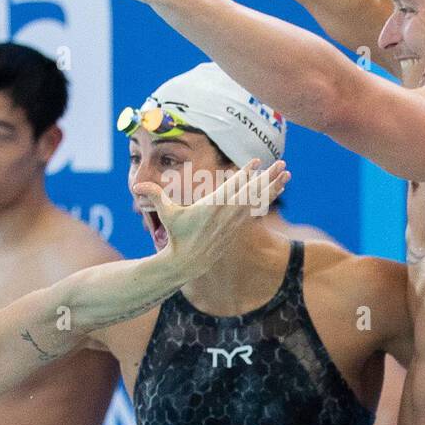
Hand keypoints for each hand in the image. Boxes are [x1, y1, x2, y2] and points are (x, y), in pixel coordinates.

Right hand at [138, 159, 289, 274]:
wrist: (186, 263)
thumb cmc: (176, 236)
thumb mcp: (166, 214)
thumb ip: (155, 195)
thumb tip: (136, 186)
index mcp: (213, 206)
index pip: (232, 186)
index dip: (246, 172)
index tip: (257, 161)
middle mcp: (227, 213)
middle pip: (253, 191)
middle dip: (269, 177)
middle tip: (283, 164)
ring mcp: (235, 221)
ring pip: (259, 200)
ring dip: (273, 187)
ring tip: (287, 174)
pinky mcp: (237, 228)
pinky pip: (256, 209)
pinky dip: (267, 198)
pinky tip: (276, 190)